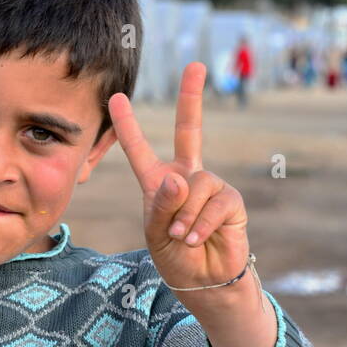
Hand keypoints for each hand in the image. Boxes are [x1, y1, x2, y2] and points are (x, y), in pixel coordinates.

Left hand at [109, 62, 249, 296]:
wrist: (203, 282)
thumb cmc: (175, 257)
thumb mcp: (156, 233)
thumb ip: (162, 206)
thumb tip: (179, 177)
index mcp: (159, 184)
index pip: (141, 151)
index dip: (128, 126)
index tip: (116, 98)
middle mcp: (187, 177)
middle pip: (191, 130)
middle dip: (192, 97)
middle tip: (195, 65)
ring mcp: (210, 186)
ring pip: (195, 185)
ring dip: (185, 216)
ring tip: (181, 237)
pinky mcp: (230, 201)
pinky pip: (214, 203)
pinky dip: (201, 224)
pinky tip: (195, 239)